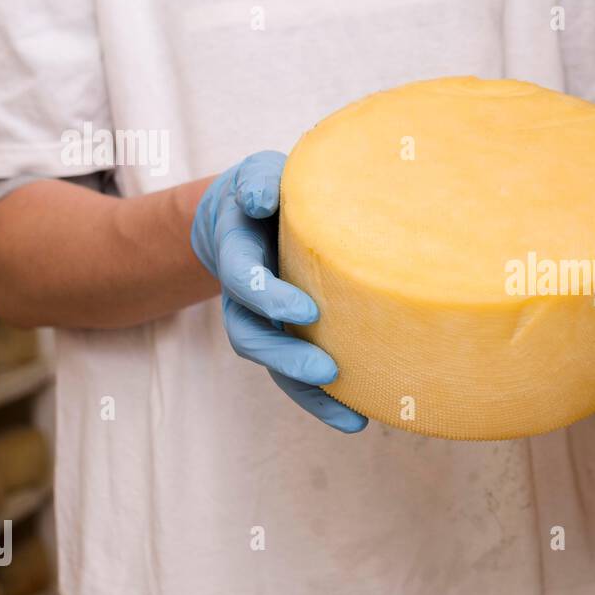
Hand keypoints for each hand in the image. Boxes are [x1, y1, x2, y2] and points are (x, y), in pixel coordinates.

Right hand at [191, 151, 367, 432]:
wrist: (252, 213)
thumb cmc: (268, 190)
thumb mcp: (260, 175)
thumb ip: (259, 182)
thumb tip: (262, 198)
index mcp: (236, 250)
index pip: (242, 277)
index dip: (268, 296)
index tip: (307, 311)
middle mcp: (242, 294)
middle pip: (250, 335)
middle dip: (286, 355)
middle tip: (326, 369)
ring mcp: (262, 320)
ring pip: (274, 364)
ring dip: (310, 392)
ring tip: (353, 416)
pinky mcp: (288, 336)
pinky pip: (299, 374)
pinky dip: (324, 401)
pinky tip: (358, 420)